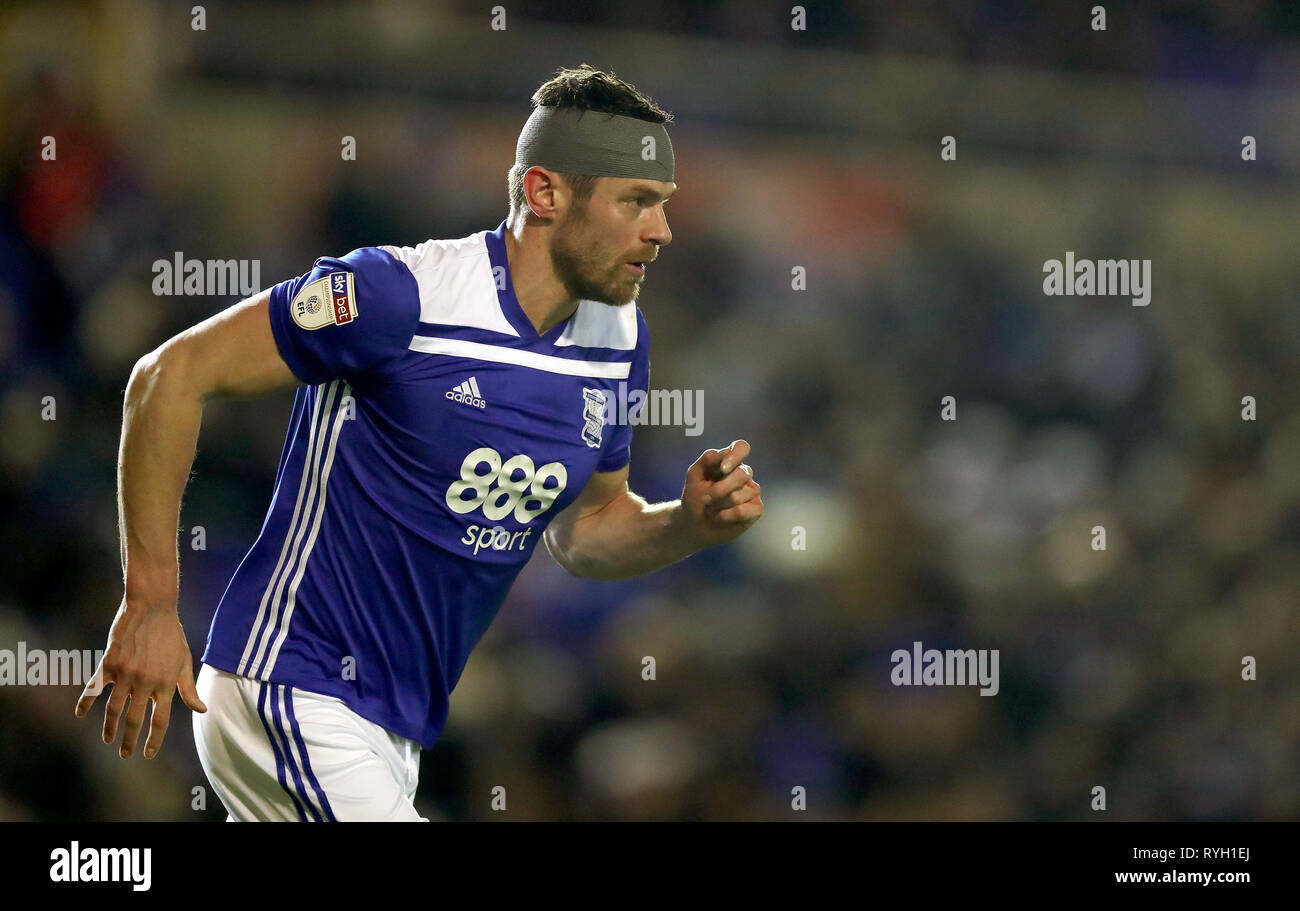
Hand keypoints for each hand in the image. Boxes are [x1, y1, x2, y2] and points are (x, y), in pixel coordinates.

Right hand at [75, 596, 206, 758]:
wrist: (152, 607)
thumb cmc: (171, 635)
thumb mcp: (184, 661)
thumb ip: (188, 689)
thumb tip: (201, 710)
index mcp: (166, 684)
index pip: (161, 720)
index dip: (154, 740)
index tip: (147, 754)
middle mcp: (146, 682)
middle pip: (136, 720)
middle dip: (129, 740)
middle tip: (124, 755)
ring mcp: (126, 674)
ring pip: (114, 709)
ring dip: (109, 727)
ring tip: (108, 740)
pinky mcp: (109, 663)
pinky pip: (94, 688)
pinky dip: (85, 702)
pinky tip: (80, 714)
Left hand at [679, 439, 762, 547]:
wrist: (695, 524)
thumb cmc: (696, 497)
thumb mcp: (694, 476)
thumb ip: (706, 460)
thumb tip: (721, 453)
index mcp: (730, 461)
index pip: (742, 448)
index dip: (735, 456)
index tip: (723, 469)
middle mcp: (744, 473)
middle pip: (742, 473)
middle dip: (720, 489)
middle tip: (706, 498)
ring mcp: (752, 490)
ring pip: (739, 495)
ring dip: (718, 504)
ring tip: (711, 509)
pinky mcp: (756, 508)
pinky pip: (742, 510)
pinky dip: (726, 515)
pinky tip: (720, 517)